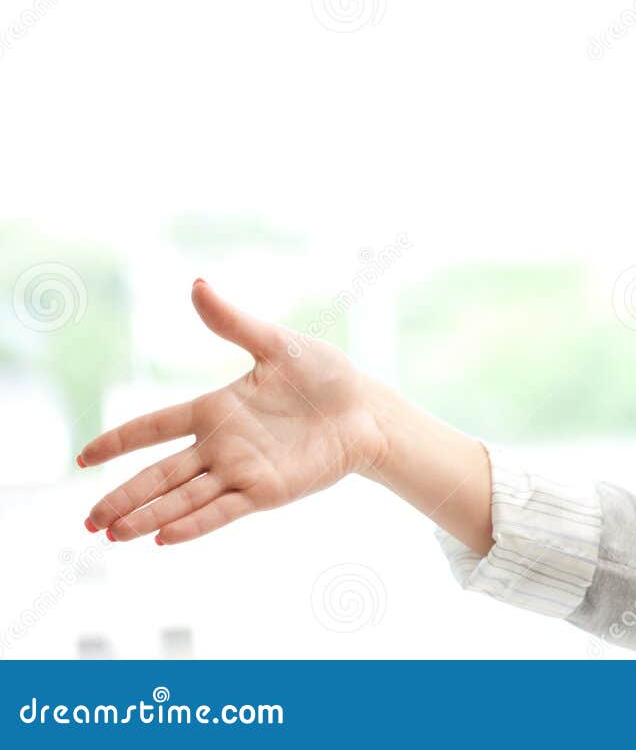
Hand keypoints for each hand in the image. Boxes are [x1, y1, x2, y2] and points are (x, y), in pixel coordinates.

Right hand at [78, 279, 388, 544]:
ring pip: (183, 498)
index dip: (119, 442)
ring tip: (110, 534)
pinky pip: (223, 510)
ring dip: (148, 516)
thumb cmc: (324, 374)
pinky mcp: (266, 491)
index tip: (82, 458)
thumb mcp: (277, 344)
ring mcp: (241, 471)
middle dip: (122, 497)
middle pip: (159, 474)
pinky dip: (194, 524)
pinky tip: (163, 538)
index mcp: (215, 409)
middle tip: (85, 522)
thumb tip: (197, 284)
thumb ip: (234, 323)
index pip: (154, 427)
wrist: (365, 408)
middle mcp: (220, 446)